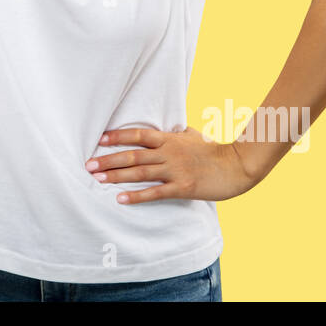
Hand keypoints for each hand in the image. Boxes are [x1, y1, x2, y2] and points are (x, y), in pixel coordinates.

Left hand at [85, 127, 258, 203]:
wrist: (236, 166)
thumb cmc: (214, 150)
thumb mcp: (193, 135)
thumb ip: (177, 132)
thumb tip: (170, 127)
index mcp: (169, 139)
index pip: (138, 135)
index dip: (117, 136)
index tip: (99, 139)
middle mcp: (168, 153)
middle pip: (133, 155)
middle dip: (109, 160)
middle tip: (89, 165)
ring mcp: (175, 170)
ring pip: (140, 172)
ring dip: (116, 176)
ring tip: (97, 180)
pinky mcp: (182, 188)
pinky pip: (155, 192)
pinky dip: (136, 196)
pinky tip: (121, 199)